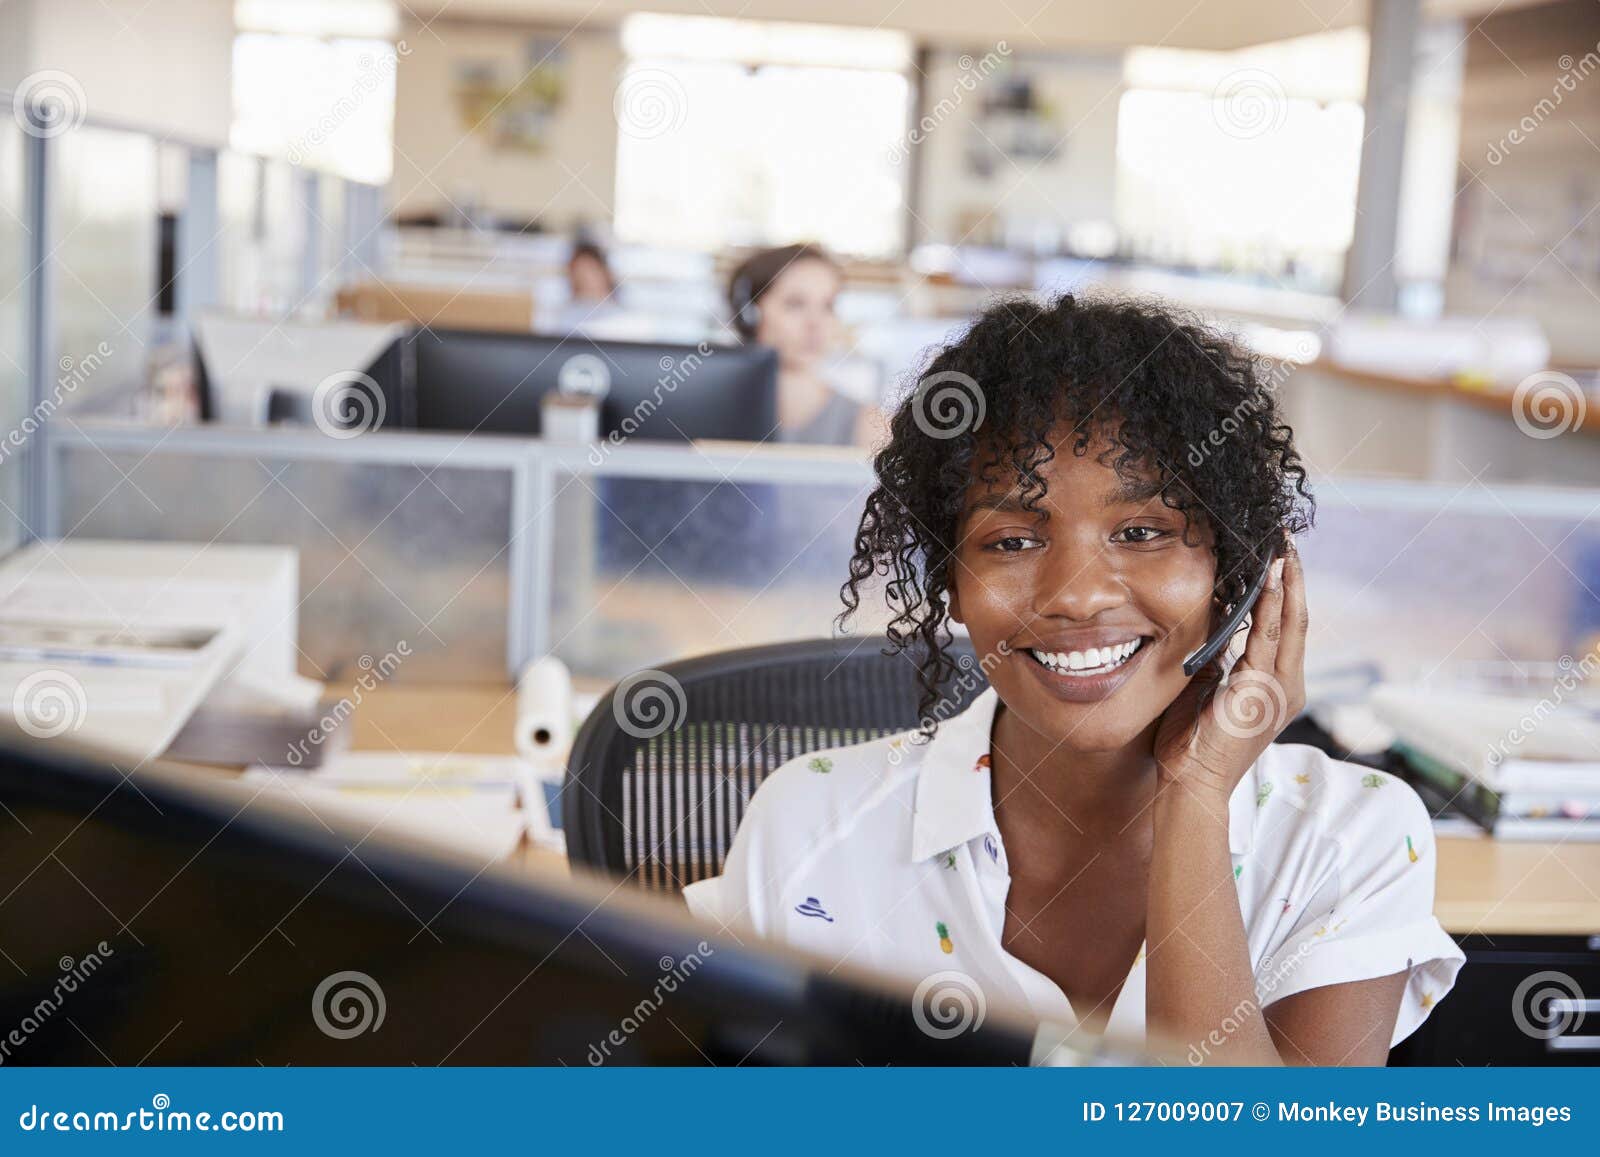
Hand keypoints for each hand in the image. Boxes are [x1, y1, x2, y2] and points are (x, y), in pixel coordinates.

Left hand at [1153, 539, 1306, 798]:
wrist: (1188, 784)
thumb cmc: (1191, 742)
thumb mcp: (1208, 687)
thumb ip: (1219, 655)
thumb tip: (1213, 618)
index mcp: (1277, 684)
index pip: (1287, 624)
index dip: (1285, 586)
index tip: (1278, 551)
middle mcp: (1288, 685)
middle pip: (1298, 616)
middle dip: (1292, 573)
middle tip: (1284, 535)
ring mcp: (1279, 689)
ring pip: (1289, 621)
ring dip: (1285, 579)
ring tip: (1280, 544)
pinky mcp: (1262, 692)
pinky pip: (1268, 637)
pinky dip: (1270, 603)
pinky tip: (1268, 575)